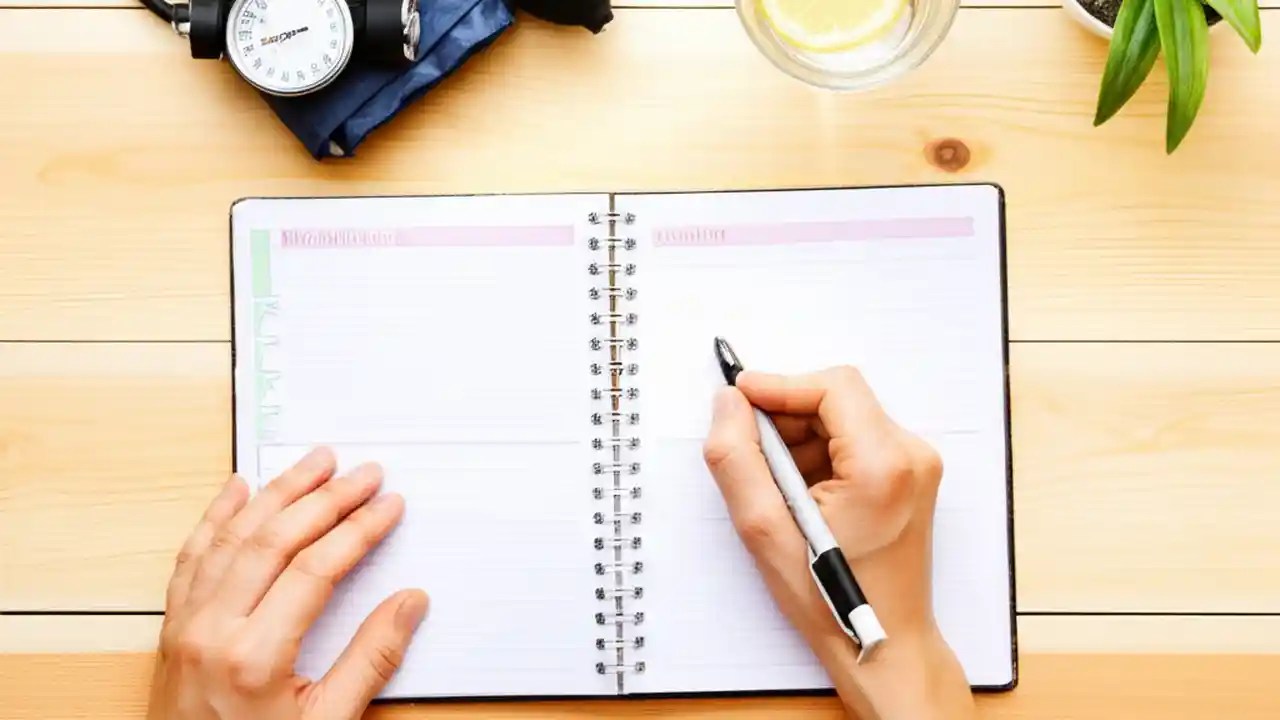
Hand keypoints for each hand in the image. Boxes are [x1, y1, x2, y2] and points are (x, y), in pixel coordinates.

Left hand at [148, 448, 428, 719]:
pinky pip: (191, 557)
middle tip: (363, 473)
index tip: (388, 505)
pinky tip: (237, 490)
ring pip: (232, 538)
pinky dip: (216, 517)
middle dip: (325, 499)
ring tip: (314, 463)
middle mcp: (212, 632)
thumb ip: (370, 661)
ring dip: (276, 493)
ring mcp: (185, 626)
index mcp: (254, 658)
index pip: (315, 569)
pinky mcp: (172, 629)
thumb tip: (410, 604)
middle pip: (274, 540)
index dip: (358, 530)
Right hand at [703, 368, 973, 719]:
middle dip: (787, 416)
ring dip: (801, 439)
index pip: (832, 387)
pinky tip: (800, 495)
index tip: (738, 398)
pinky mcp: (909, 479)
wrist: (884, 647)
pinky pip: (856, 442)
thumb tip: (728, 404)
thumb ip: (737, 459)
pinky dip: (820, 455)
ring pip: (845, 419)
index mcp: (884, 465)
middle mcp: (911, 457)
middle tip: (750, 451)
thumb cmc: (832, 602)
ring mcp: (916, 467)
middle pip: (838, 400)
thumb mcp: (764, 531)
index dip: (780, 385)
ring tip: (776, 488)